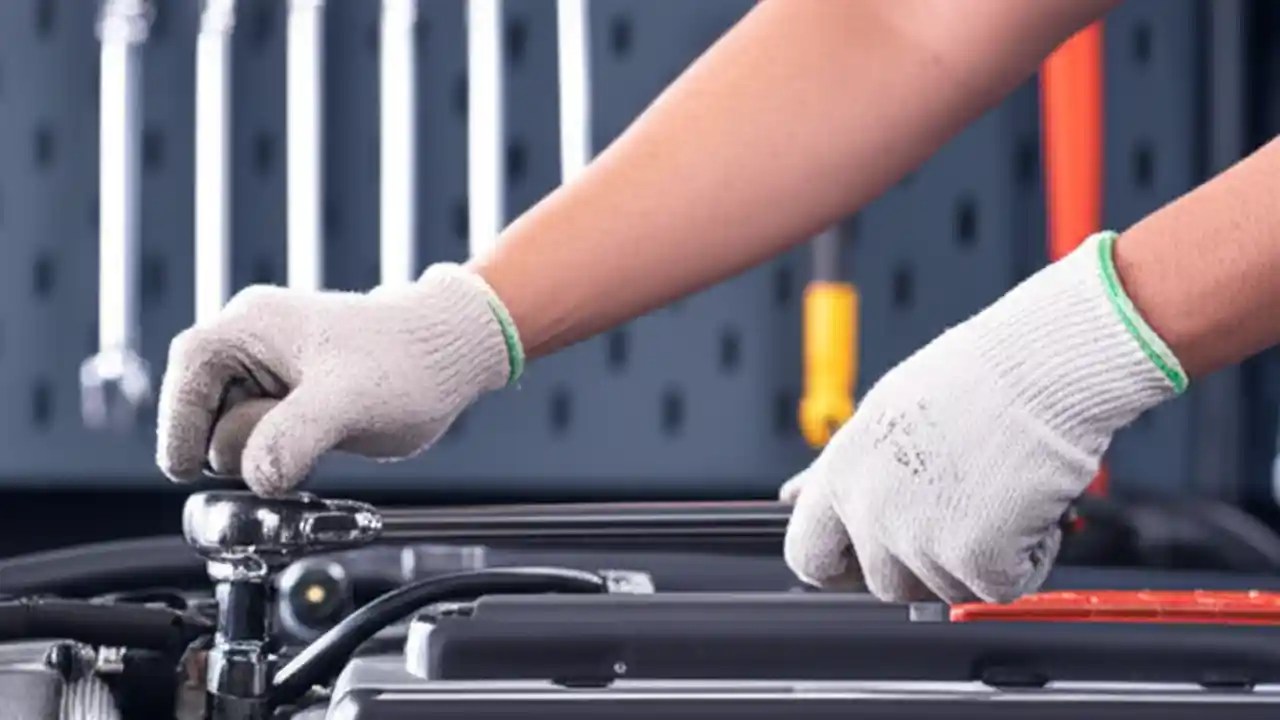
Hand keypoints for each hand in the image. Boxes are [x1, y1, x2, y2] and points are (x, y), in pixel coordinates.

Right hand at [156, 264, 520, 495]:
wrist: (453, 352)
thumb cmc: (406, 361)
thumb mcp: (347, 402)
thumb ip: (292, 437)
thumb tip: (254, 475)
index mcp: (248, 325)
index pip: (186, 379)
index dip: (180, 430)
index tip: (186, 473)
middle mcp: (251, 341)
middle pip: (207, 413)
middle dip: (241, 443)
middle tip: (296, 445)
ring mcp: (270, 369)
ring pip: (237, 431)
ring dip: (267, 450)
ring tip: (323, 434)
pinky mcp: (291, 396)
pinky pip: (266, 437)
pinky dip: (284, 452)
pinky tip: (324, 442)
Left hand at [782, 232, 1186, 602]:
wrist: (1038, 370)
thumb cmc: (971, 380)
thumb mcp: (880, 417)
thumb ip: (836, 471)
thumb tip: (795, 497)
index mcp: (840, 477)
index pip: (808, 556)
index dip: (838, 566)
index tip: (861, 561)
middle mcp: (872, 513)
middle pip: (884, 583)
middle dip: (923, 563)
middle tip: (958, 511)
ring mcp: (922, 542)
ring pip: (945, 589)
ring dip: (978, 557)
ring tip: (994, 492)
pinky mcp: (978, 562)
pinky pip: (998, 590)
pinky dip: (1024, 559)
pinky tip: (1026, 507)